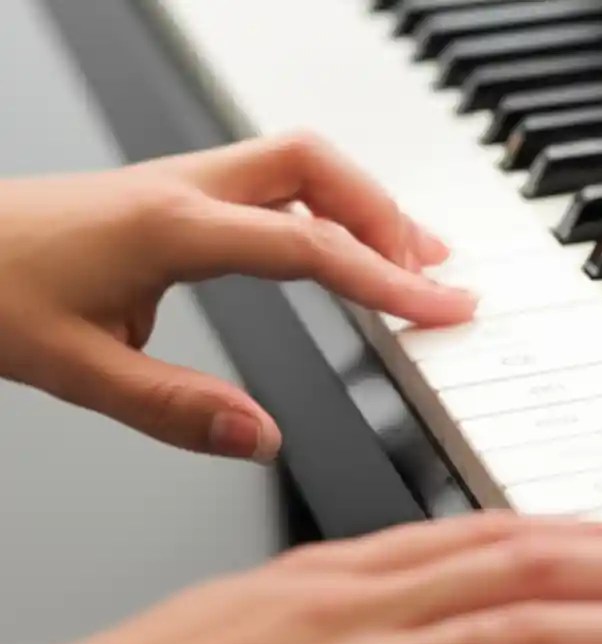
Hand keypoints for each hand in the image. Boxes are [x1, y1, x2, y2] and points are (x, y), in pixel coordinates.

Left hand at [0, 133, 476, 461]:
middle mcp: (187, 188)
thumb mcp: (74, 368)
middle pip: (321, 169)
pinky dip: (323, 209)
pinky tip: (332, 246)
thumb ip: (175, 408)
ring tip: (410, 257)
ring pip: (301, 164)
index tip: (442, 307)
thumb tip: (260, 435)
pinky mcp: (173, 192)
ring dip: (364, 205)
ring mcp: (181, 181)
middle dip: (390, 219)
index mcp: (173, 227)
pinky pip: (273, 182)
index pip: (311, 246)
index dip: (388, 280)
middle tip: (432, 277)